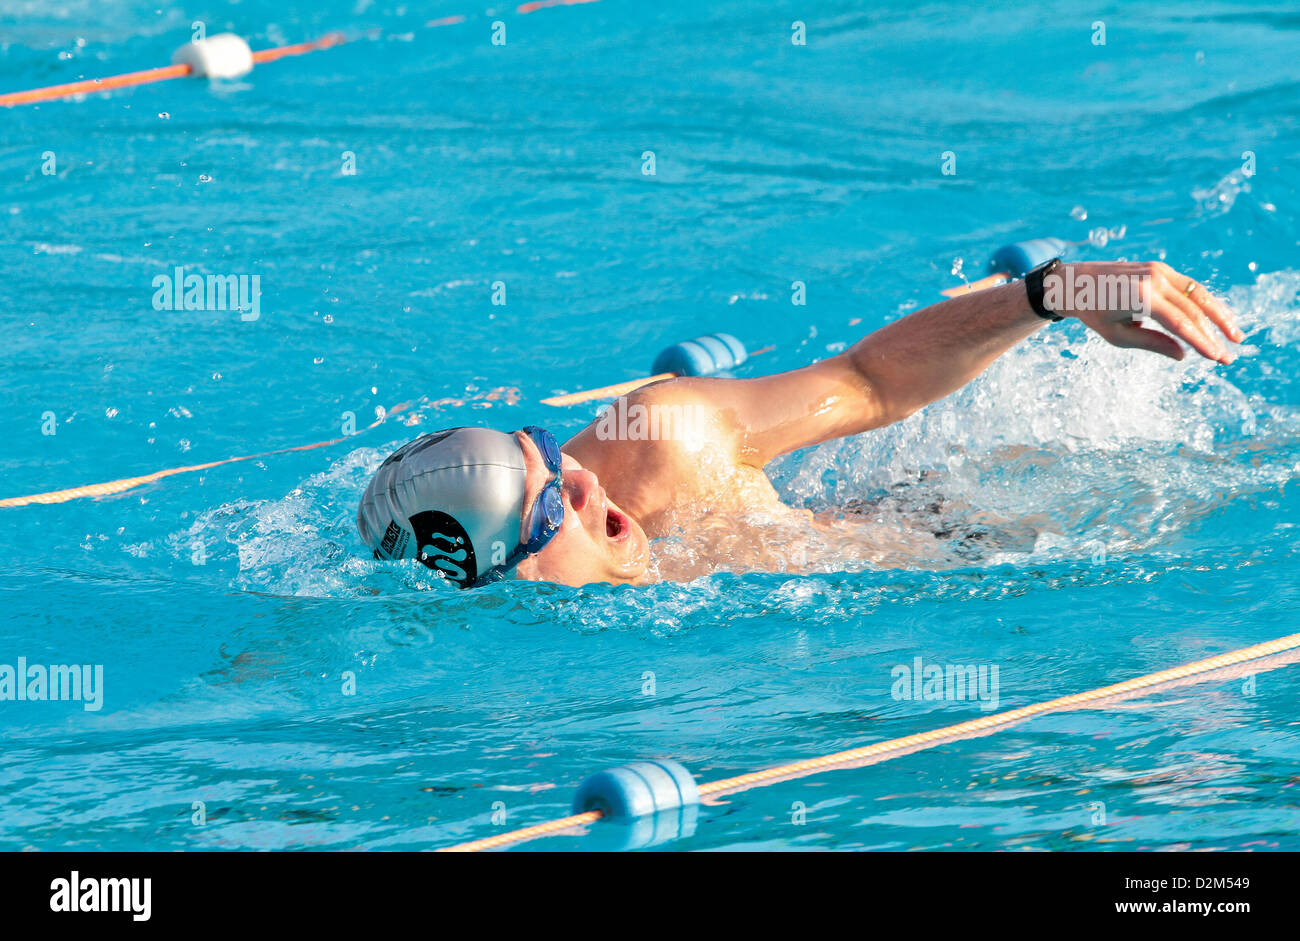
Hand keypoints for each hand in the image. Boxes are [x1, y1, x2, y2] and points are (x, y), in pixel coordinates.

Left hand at [1048, 261, 1243, 363]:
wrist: (1076, 283)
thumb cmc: (1094, 313)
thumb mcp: (1117, 335)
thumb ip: (1151, 343)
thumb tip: (1183, 355)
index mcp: (1141, 297)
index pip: (1181, 323)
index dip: (1202, 342)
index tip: (1218, 358)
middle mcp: (1154, 280)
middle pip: (1194, 309)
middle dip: (1214, 334)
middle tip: (1229, 356)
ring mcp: (1159, 271)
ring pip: (1198, 293)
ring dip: (1219, 314)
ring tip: (1235, 335)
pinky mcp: (1160, 268)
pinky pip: (1189, 286)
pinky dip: (1205, 301)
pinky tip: (1217, 316)